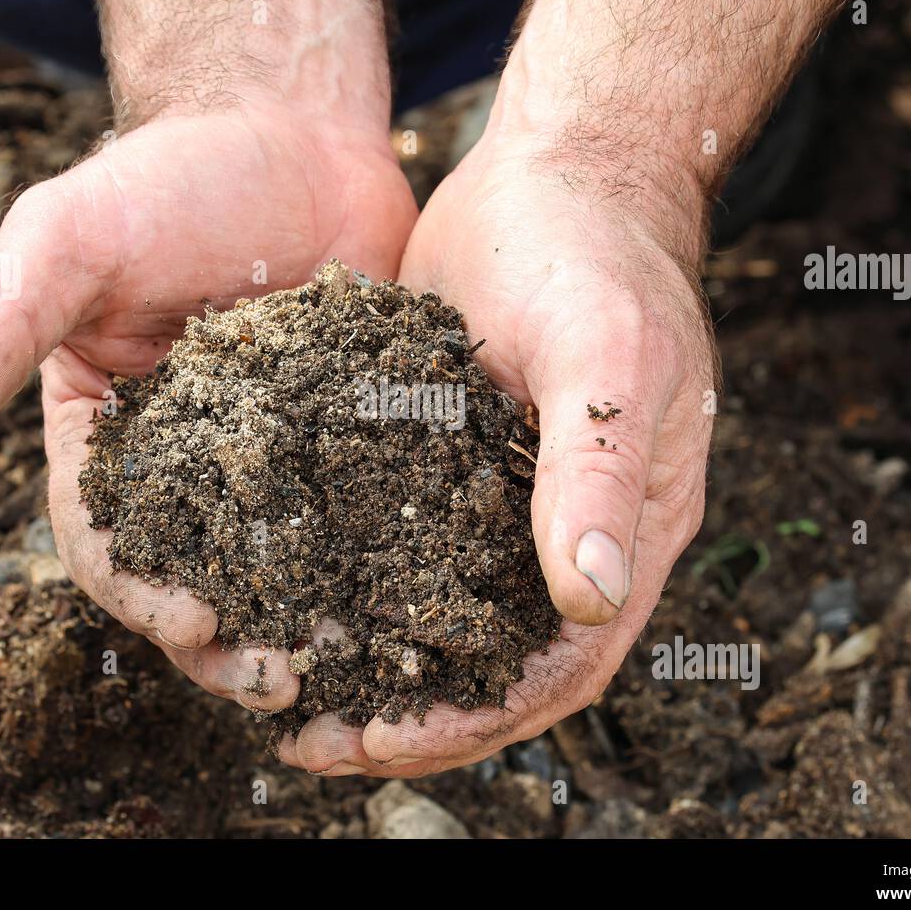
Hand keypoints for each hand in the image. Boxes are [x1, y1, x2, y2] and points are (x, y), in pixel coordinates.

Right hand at [0, 103, 416, 711]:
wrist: (291, 140)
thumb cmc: (168, 180)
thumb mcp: (70, 236)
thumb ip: (4, 320)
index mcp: (107, 444)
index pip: (108, 541)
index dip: (142, 590)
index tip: (193, 617)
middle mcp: (189, 472)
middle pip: (199, 579)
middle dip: (231, 642)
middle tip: (283, 679)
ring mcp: (277, 466)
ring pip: (286, 571)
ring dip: (306, 626)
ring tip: (350, 666)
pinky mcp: (350, 446)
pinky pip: (363, 519)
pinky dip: (381, 566)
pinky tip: (414, 599)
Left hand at [277, 131, 715, 776]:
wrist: (556, 167)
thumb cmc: (595, 252)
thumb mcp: (604, 356)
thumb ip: (596, 474)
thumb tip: (589, 598)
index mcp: (628, 526)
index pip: (560, 664)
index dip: (477, 718)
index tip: (381, 741)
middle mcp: (565, 527)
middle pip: (494, 659)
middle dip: (409, 713)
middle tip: (310, 741)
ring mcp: (506, 493)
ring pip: (442, 609)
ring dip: (375, 659)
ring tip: (285, 686)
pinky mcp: (449, 454)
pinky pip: (402, 536)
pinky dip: (353, 579)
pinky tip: (283, 592)